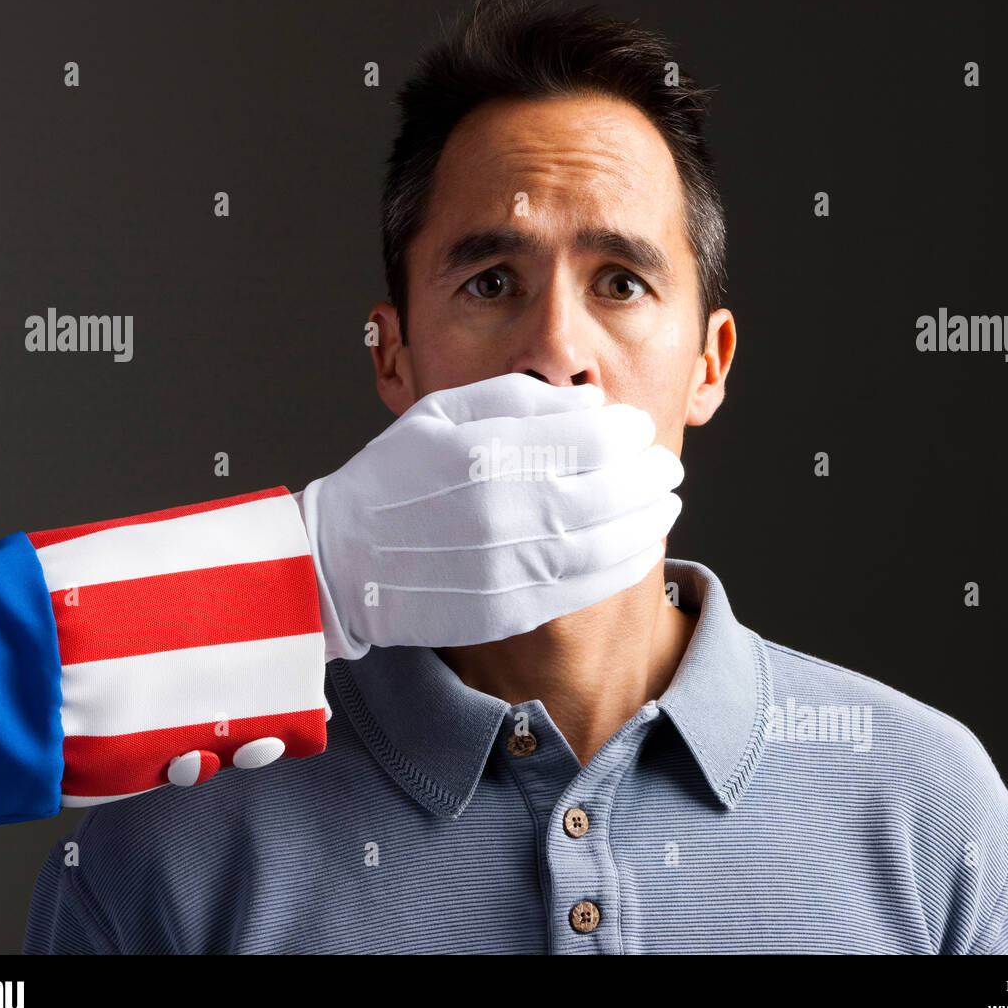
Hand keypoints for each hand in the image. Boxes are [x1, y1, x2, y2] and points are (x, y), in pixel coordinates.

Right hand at [298, 372, 683, 661]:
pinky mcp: (507, 609)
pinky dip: (625, 565)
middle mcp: (500, 510)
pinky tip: (641, 547)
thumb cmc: (390, 477)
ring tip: (666, 504)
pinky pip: (585, 588)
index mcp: (484, 452)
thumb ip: (517, 398)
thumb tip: (589, 402)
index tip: (637, 428)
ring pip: (607, 543)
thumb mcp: (439, 413)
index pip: (590, 438)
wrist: (338, 560)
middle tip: (668, 466)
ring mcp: (505, 566)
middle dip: (651, 475)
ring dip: (650, 521)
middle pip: (610, 490)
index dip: (627, 432)